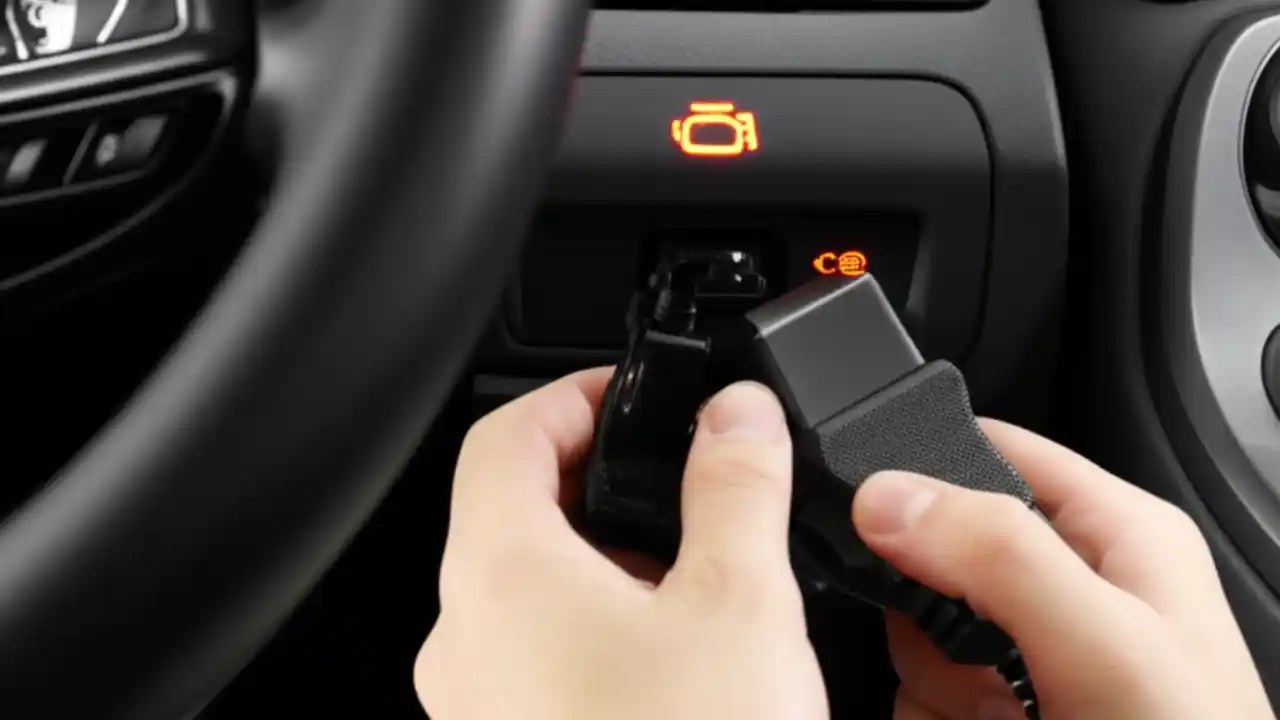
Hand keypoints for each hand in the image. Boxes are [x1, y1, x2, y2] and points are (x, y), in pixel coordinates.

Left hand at [414, 370, 825, 719]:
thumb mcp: (740, 604)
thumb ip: (736, 486)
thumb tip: (735, 418)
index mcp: (503, 578)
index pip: (503, 437)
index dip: (571, 395)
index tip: (632, 393)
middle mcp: (468, 641)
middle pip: (515, 513)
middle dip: (606, 485)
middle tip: (685, 486)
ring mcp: (480, 706)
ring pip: (533, 592)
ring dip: (610, 563)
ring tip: (699, 581)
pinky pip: (541, 661)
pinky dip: (602, 632)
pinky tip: (680, 665)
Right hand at [853, 420, 1272, 719]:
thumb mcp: (1108, 648)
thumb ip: (1002, 558)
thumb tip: (891, 496)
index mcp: (1116, 536)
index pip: (994, 449)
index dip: (929, 466)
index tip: (882, 513)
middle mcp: (1068, 589)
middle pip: (933, 552)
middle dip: (935, 614)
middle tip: (986, 660)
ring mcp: (1030, 659)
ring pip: (915, 633)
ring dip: (941, 685)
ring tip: (1005, 719)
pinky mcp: (1000, 714)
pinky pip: (919, 696)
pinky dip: (939, 718)